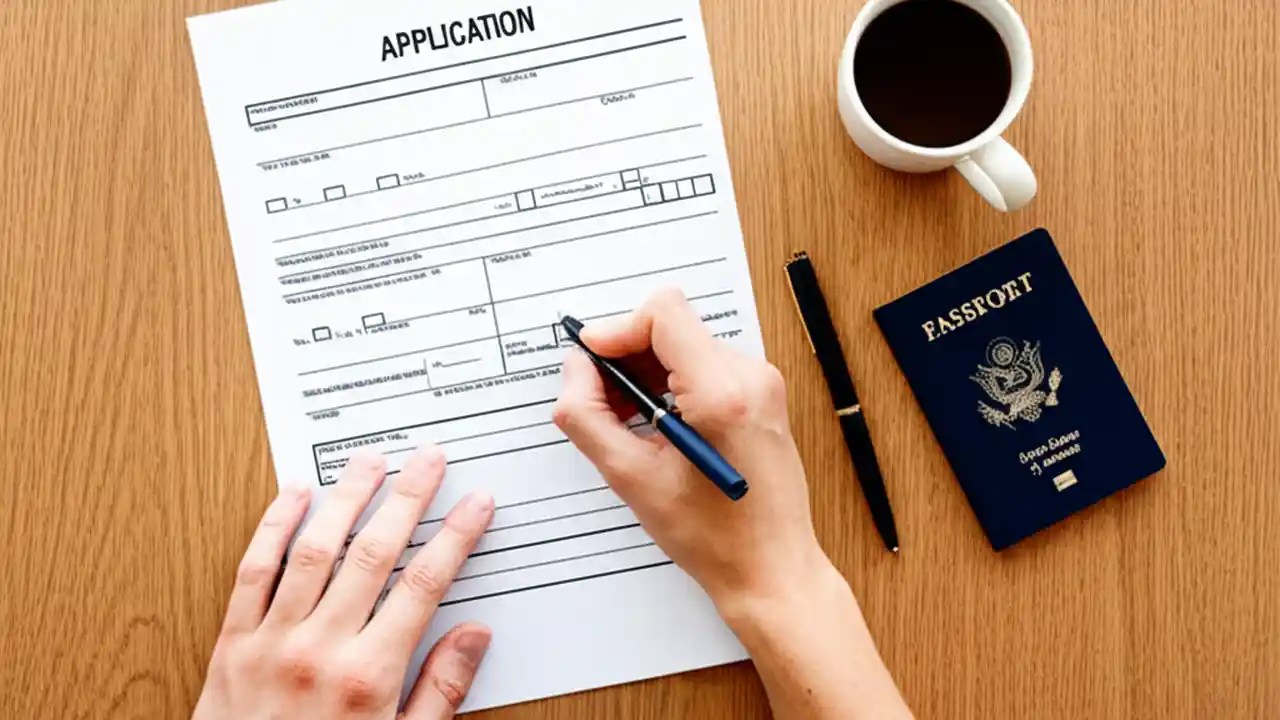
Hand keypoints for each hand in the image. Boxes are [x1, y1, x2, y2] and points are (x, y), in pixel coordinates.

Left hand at [194, 446, 495, 719]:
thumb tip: (474, 637)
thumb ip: (440, 691)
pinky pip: (253, 572)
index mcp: (367, 677)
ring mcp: (271, 642)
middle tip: (429, 460)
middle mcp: (320, 649)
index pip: (424, 585)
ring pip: (316, 549)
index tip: (475, 505)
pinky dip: (273, 528)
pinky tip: (294, 497)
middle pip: (375, 553)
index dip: (455, 536)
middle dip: (408, 498)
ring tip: (370, 461)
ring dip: (346, 498)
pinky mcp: (231, 644)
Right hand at [553, 291, 912, 719]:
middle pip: (672, 328)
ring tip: (632, 425)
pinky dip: (674, 386)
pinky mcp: (764, 396)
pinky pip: (706, 367)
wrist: (772, 570)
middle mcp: (749, 378)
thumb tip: (576, 371)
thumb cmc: (715, 538)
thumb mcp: (631, 478)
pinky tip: (660, 429)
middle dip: (628, 358)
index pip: (663, 314)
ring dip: (649, 374)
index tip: (591, 362)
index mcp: (722, 394)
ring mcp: (762, 385)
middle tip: (604, 405)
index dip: (617, 331)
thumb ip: (588, 416)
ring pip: (686, 347)